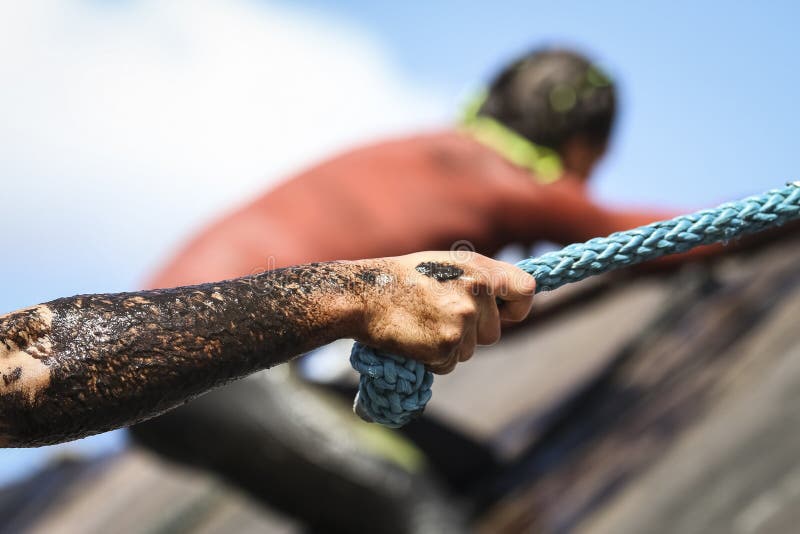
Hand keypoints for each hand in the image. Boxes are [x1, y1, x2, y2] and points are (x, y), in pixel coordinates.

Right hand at [353, 251, 535, 373]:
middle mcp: (476, 293)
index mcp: (479, 269)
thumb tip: (510, 299)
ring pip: (471, 350)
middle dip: (471, 333)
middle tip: (437, 316)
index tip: (505, 314)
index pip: (526, 290)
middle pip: (493, 332)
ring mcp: (462, 320)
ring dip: (450, 345)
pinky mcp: (446, 345)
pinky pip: (449, 364)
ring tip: (421, 322)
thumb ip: (479, 279)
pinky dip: (433, 359)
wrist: (362, 295)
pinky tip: (414, 338)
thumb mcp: (446, 264)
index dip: (517, 307)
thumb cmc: (401, 278)